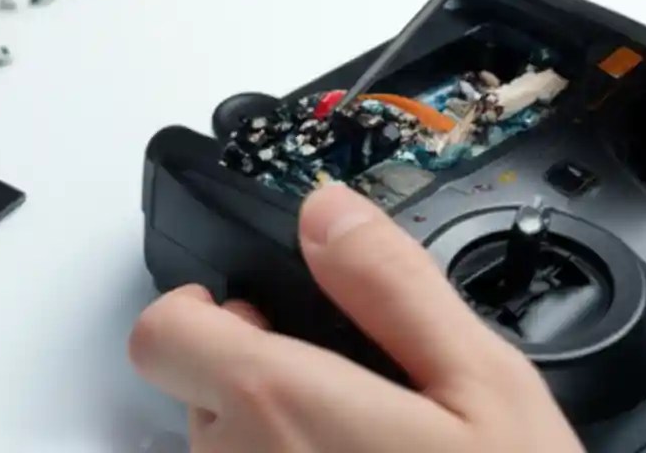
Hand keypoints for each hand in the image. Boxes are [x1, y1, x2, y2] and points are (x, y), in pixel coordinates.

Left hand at [127, 184, 582, 451]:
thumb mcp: (483, 386)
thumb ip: (392, 285)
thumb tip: (331, 214)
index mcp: (277, 406)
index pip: (162, 332)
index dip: (201, 310)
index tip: (254, 316)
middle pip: (197, 393)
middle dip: (254, 377)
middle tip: (346, 396)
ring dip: (273, 444)